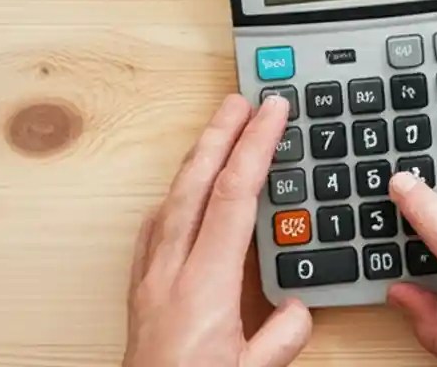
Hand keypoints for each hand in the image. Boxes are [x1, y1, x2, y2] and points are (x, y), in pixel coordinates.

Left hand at [123, 94, 311, 366]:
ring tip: (216, 134)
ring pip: (172, 202)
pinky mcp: (139, 295)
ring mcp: (149, 281)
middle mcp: (170, 274)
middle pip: (195, 186)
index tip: (272, 112)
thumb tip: (296, 310)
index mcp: (204, 287)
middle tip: (241, 99)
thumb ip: (281, 338)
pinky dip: (175, 199)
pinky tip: (182, 196)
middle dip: (219, 135)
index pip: (234, 198)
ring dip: (196, 161)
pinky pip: (155, 230)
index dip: (255, 147)